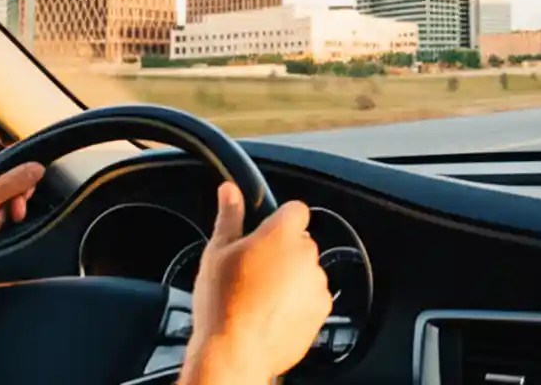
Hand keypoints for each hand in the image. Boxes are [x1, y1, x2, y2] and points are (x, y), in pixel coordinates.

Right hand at [181, 184, 331, 384]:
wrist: (235, 351)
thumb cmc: (222, 302)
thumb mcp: (217, 252)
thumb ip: (229, 216)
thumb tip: (230, 190)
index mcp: (282, 234)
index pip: (295, 210)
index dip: (280, 220)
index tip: (264, 234)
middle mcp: (306, 254)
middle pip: (300, 242)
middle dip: (282, 252)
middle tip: (254, 271)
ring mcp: (317, 282)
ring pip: (306, 270)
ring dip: (291, 278)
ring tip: (261, 297)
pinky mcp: (322, 309)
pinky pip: (312, 296)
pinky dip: (298, 302)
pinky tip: (272, 313)